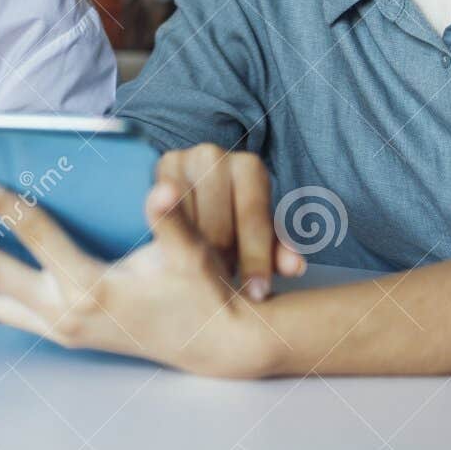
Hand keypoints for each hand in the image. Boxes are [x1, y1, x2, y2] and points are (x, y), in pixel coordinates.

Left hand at [0, 174, 276, 375]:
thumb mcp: (190, 254)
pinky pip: (1, 312)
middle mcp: (64, 313)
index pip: (30, 234)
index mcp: (90, 287)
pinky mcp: (59, 335)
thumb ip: (171, 221)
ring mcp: (57, 329)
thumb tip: (163, 187)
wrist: (214, 345)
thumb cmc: (202, 292)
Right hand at [156, 144, 305, 299]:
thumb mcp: (255, 233)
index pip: (253, 218)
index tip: (257, 293)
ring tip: (199, 265)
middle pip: (217, 226)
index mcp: (249, 167)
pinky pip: (160, 219)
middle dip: (221, 260)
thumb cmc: (230, 217)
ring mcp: (181, 160)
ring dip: (193, 253)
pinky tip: (174, 255)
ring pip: (187, 227)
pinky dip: (169, 240)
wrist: (189, 191)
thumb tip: (295, 267)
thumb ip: (276, 251)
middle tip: (221, 280)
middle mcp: (214, 156)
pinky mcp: (154, 173)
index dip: (256, 258)